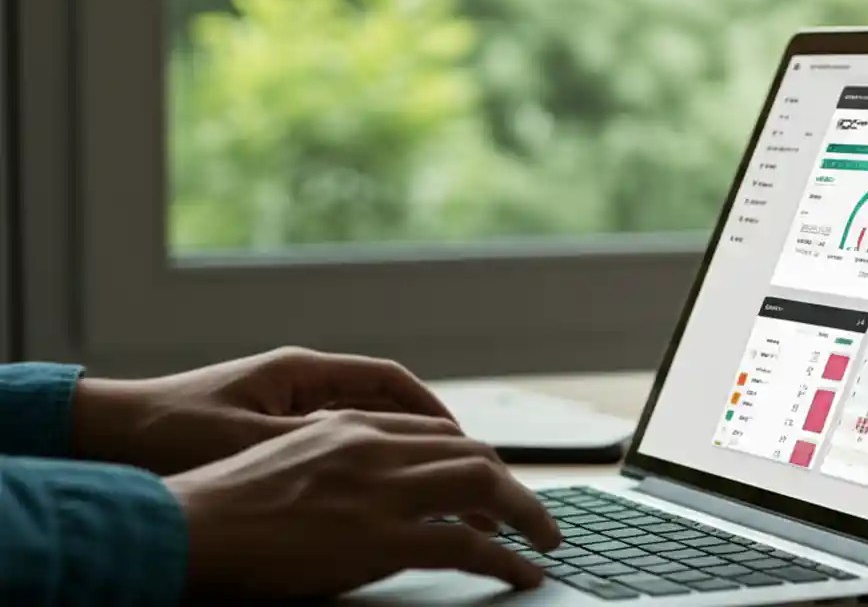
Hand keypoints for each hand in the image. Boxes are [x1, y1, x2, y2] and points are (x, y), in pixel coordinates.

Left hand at [74, 347, 455, 474]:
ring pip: (361, 417)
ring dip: (396, 443)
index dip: (432, 407)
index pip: (389, 378)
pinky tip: (372, 488)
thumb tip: (379, 457)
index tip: (463, 438)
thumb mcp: (251, 440)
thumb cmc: (172, 431)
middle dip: (425, 428)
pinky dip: (362, 456)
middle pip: (382, 396)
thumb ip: (314, 445)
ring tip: (429, 478)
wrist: (110, 432)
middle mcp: (298, 379)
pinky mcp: (268, 425)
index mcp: (300, 371)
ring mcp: (284, 401)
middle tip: (462, 462)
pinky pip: (334, 436)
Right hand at [164, 410, 560, 597]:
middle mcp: (376, 448)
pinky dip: (508, 559)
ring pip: (485, 487)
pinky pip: (470, 546)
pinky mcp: (384, 539)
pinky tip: (524, 572)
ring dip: (527, 514)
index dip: (473, 460)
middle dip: (511, 484)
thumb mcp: (287, 462)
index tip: (491, 484)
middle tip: (532, 513)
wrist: (189, 529)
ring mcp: (383, 492)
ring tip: (546, 539)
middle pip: (471, 453)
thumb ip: (337, 464)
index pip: (437, 434)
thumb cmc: (222, 506)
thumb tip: (366, 490)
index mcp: (351, 427)